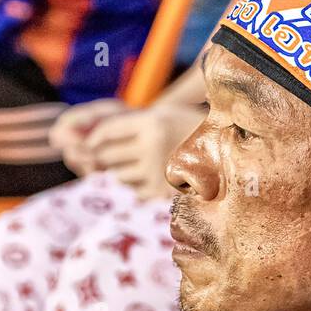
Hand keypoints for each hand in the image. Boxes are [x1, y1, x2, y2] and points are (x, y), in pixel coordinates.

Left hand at [51, 98, 204, 198]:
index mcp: (152, 124)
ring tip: (134, 164)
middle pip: (107, 155)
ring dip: (117, 171)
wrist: (222, 155)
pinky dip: (133, 185)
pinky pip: (132, 191)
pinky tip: (148, 177)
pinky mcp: (161, 194)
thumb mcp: (161, 116)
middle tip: (105, 156)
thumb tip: (88, 142)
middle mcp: (153, 148)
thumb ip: (130, 125)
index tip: (90, 142)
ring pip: (117, 175)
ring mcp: (157, 173)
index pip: (108, 132)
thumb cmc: (186, 131)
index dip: (93, 138)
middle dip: (101, 156)